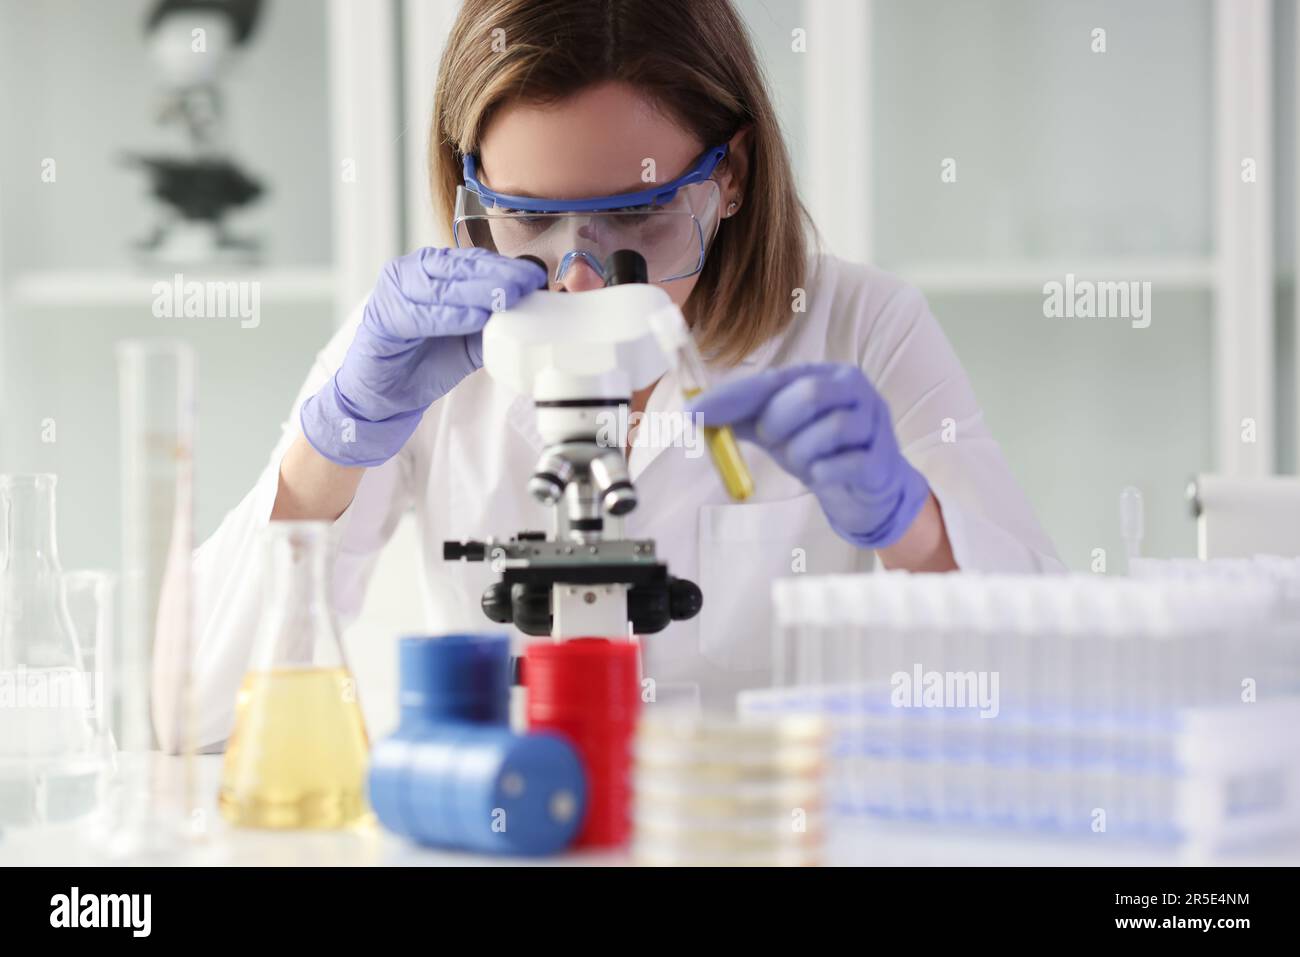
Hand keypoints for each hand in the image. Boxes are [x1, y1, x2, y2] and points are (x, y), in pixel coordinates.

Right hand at [301, 247, 545, 466]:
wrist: (387, 393)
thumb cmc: (426, 360)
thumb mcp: (471, 339)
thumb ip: (494, 322)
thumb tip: (531, 311)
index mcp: (433, 269)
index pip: (474, 261)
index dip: (506, 267)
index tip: (536, 276)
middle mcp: (411, 272)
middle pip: (460, 269)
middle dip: (498, 276)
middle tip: (527, 284)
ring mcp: (393, 291)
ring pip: (442, 287)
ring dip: (477, 292)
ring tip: (507, 298)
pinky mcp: (382, 316)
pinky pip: (420, 314)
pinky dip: (449, 316)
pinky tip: (474, 319)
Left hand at [686, 362, 929, 547]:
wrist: (867, 492)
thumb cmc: (822, 452)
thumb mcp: (780, 431)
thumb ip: (743, 417)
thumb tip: (696, 413)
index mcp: (826, 374)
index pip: (773, 379)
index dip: (733, 397)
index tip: (694, 414)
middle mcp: (854, 390)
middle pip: (809, 395)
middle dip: (778, 424)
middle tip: (773, 442)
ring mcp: (874, 422)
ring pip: (828, 430)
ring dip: (800, 454)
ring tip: (804, 463)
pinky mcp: (880, 460)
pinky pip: (842, 464)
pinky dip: (822, 473)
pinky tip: (822, 476)